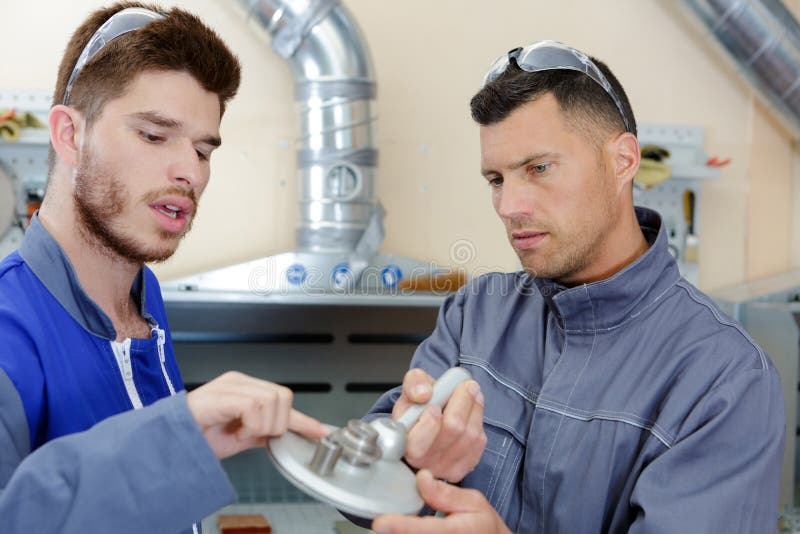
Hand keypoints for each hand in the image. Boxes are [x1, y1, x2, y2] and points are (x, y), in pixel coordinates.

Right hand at [186, 371, 327, 458]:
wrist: (170, 442)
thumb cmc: (197, 437)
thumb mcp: (238, 438)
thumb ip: (262, 432)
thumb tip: (284, 435)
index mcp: (245, 390)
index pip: (283, 399)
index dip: (303, 418)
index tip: (322, 430)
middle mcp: (240, 382)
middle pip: (283, 397)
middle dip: (275, 424)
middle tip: (251, 434)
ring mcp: (231, 385)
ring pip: (272, 400)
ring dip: (260, 426)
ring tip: (239, 432)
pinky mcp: (223, 393)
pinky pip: (254, 406)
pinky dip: (249, 425)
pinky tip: (234, 431)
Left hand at [372, 469, 510, 533]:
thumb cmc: (484, 525)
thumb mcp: (474, 502)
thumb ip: (445, 493)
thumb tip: (421, 477)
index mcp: (455, 532)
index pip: (422, 531)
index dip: (400, 527)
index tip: (380, 523)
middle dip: (394, 530)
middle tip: (383, 521)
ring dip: (398, 532)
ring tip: (393, 524)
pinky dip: (403, 533)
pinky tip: (400, 528)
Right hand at [393, 368, 485, 482]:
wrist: (426, 422)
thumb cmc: (416, 409)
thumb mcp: (410, 389)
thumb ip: (413, 383)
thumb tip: (424, 394)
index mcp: (404, 443)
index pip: (416, 443)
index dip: (430, 424)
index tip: (435, 406)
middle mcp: (423, 461)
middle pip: (451, 431)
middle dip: (462, 403)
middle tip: (468, 385)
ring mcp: (443, 467)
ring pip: (469, 435)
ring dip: (475, 409)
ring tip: (473, 392)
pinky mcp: (462, 467)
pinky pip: (479, 443)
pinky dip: (479, 421)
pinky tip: (475, 408)